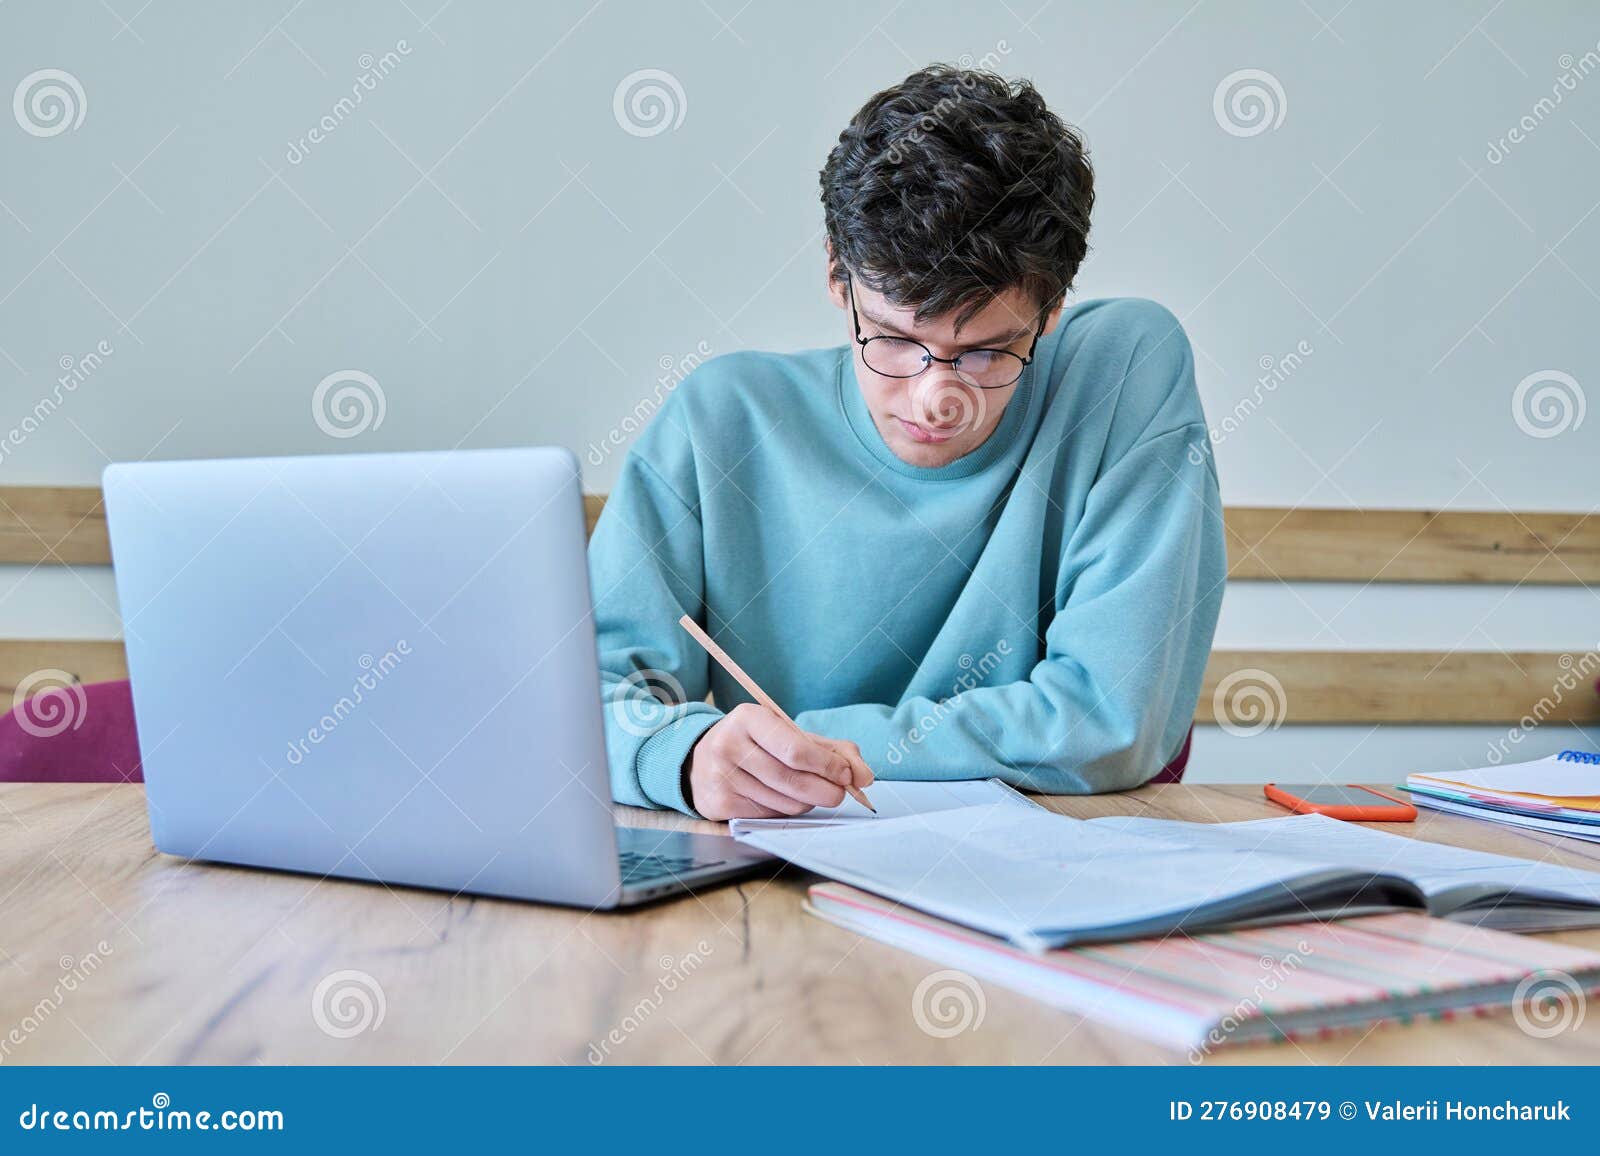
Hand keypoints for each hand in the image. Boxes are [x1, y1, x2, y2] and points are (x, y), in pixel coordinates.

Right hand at [685, 703, 874, 819]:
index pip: (796, 750)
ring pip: (785, 803)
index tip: (846, 775)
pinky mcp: (719, 804)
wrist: (703, 760)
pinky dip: (785, 811)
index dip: (827, 766)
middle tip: (839, 793)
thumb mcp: (790, 735)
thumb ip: (833, 750)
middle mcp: (729, 745)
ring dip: (807, 802)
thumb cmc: (757, 744)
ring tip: (806, 791)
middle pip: (793, 780)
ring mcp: (722, 777)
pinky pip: (769, 816)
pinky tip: (781, 798)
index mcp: (749, 718)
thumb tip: (864, 776)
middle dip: (826, 790)